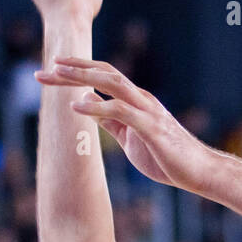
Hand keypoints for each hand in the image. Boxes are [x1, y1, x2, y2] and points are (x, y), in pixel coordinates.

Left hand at [34, 58, 208, 189]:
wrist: (199, 172)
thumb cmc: (167, 157)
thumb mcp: (130, 137)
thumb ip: (109, 119)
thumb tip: (85, 101)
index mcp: (136, 100)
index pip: (102, 76)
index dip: (76, 71)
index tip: (49, 71)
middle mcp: (141, 99)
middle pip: (103, 72)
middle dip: (72, 69)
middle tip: (41, 71)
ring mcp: (148, 111)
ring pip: (113, 83)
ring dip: (82, 77)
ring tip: (56, 76)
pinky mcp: (152, 128)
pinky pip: (121, 111)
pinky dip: (97, 107)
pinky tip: (76, 108)